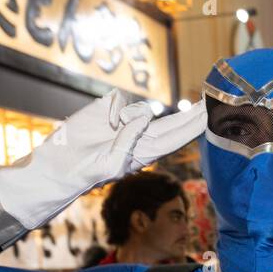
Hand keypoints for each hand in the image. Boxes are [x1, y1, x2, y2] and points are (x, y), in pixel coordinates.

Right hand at [0, 91, 205, 227]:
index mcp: (147, 153)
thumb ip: (130, 140)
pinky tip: (103, 122)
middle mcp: (140, 136)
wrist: (60, 164)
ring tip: (110, 131)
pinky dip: (111, 109)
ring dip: (127, 117)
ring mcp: (124, 121)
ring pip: (141, 107)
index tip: (211, 115)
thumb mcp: (112, 164)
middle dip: (192, 113)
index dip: (194, 126)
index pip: (177, 137)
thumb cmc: (86, 172)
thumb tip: (146, 115)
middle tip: (212, 100)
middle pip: (173, 121)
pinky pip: (119, 99)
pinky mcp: (108, 108)